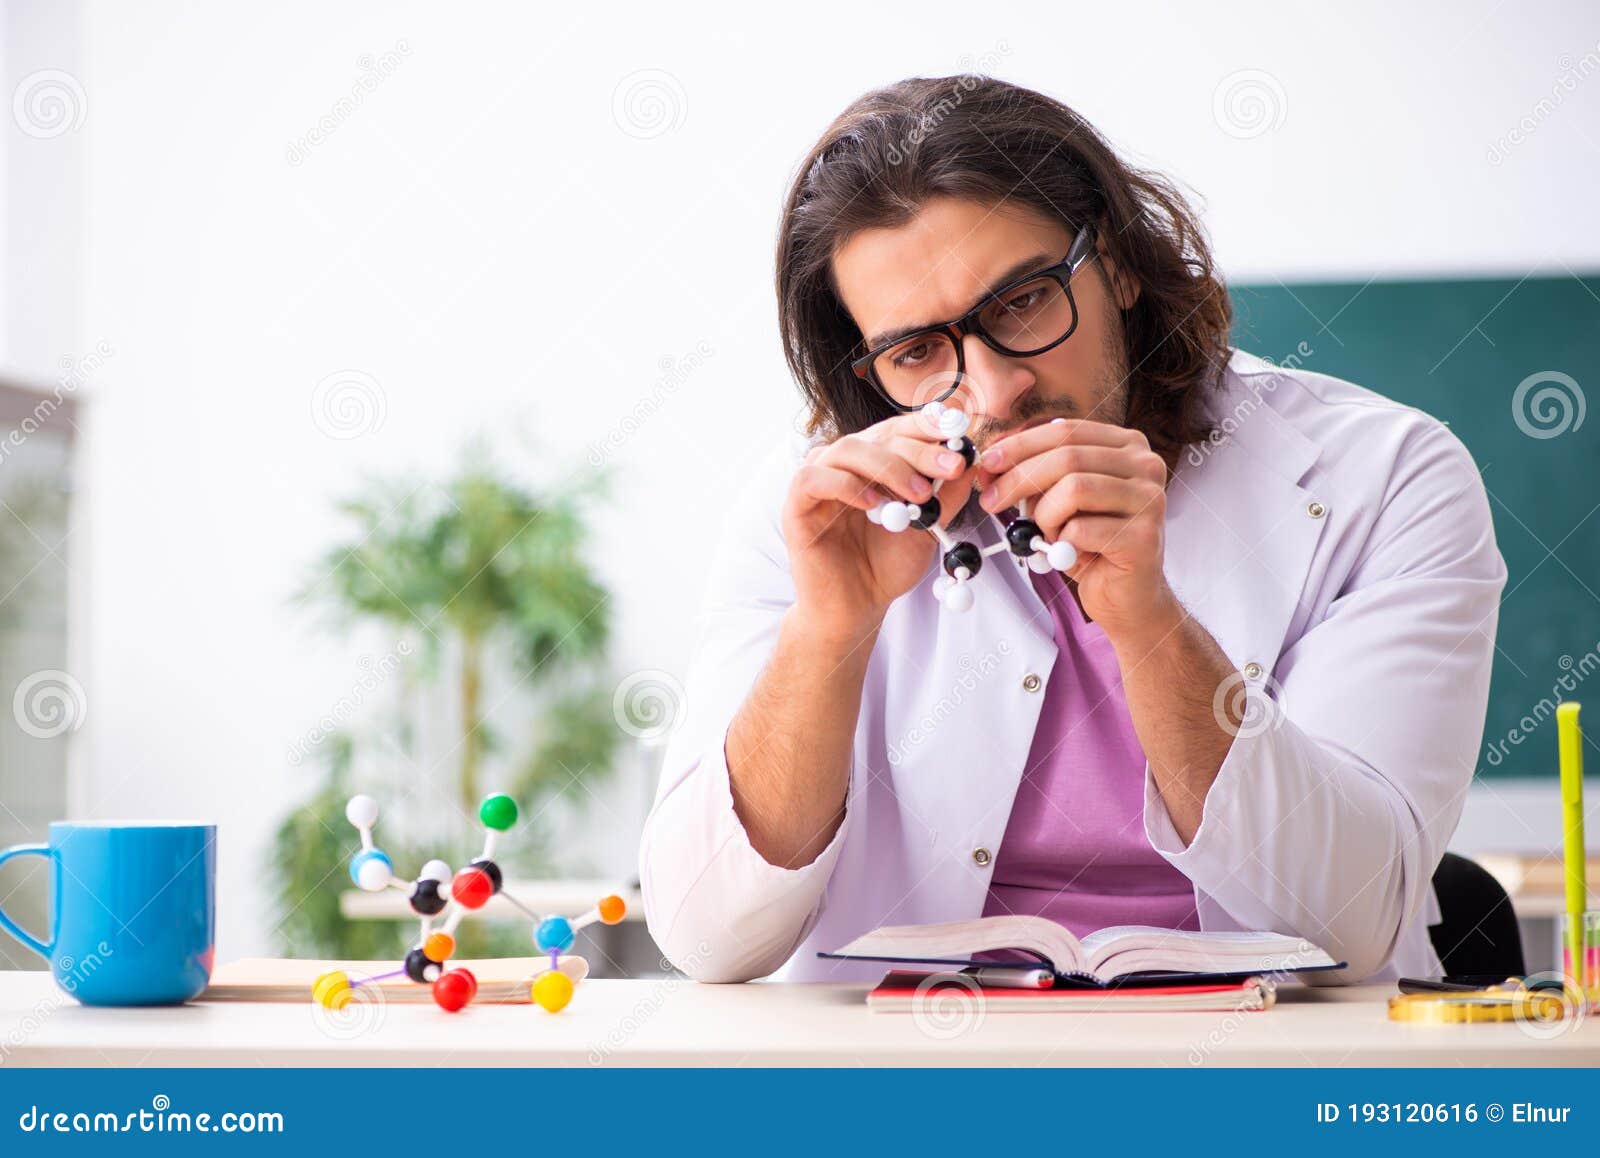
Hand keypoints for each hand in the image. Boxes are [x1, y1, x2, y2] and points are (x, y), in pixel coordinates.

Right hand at [782, 411, 978, 642]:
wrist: (857, 607)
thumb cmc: (887, 565)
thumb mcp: (928, 527)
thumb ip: (945, 494)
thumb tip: (969, 459)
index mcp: (874, 462)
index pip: (899, 428)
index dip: (927, 425)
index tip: (960, 430)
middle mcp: (845, 464)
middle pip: (878, 435)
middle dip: (919, 449)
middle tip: (950, 466)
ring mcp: (818, 480)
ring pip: (847, 449)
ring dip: (887, 466)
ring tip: (917, 495)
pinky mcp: (796, 504)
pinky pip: (813, 478)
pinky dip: (845, 485)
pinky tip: (872, 505)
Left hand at [973, 419, 1176, 641]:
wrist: (1126, 596)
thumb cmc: (1091, 544)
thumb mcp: (1060, 499)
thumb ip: (1036, 473)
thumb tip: (991, 461)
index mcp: (1127, 446)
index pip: (1065, 431)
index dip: (1020, 445)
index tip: (987, 463)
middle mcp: (1147, 465)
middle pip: (1067, 457)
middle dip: (1018, 478)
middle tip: (989, 500)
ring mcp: (1150, 500)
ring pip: (1074, 489)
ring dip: (1044, 516)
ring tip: (1046, 535)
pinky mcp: (1143, 537)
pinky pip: (1080, 530)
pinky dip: (1060, 542)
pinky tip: (1067, 552)